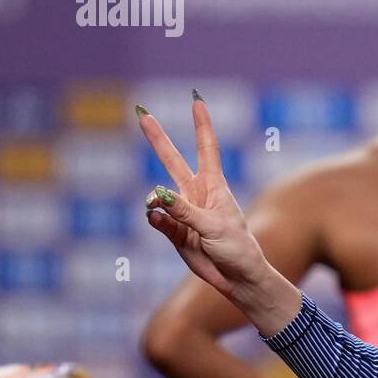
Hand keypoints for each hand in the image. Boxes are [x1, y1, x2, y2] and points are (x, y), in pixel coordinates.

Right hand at [136, 93, 271, 302]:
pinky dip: (154, 218)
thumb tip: (156, 194)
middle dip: (158, 138)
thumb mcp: (214, 227)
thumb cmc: (236, 248)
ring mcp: (183, 211)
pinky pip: (155, 218)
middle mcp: (196, 194)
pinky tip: (155, 219)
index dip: (201, 124)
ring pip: (157, 194)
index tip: (196, 99)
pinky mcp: (172, 230)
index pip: (207, 148)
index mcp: (214, 186)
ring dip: (153, 198)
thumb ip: (184, 211)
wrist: (236, 277)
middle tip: (141, 113)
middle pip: (172, 160)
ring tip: (156, 207)